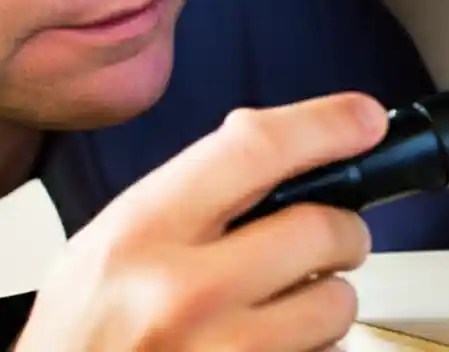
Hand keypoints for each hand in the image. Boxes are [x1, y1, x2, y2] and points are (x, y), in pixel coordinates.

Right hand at [14, 94, 387, 351]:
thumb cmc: (85, 332)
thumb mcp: (111, 241)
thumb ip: (189, 192)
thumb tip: (278, 141)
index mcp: (143, 234)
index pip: (254, 150)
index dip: (325, 125)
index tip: (363, 119)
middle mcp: (181, 294)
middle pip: (320, 229)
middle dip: (341, 232)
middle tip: (326, 241)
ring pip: (336, 303)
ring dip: (326, 301)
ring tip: (281, 308)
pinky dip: (312, 348)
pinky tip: (268, 346)